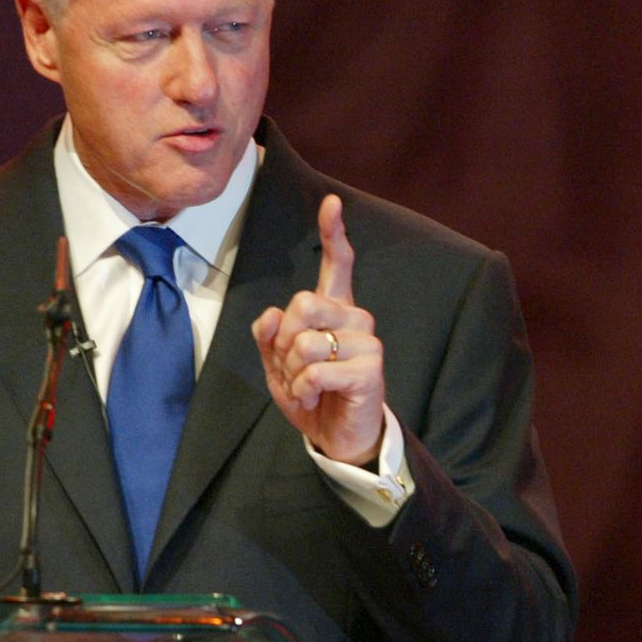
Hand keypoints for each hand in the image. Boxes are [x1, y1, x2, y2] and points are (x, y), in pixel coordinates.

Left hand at [251, 194, 385, 464]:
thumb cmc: (312, 397)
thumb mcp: (278, 367)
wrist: (338, 439)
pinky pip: (317, 369)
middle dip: (283, 342)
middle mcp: (355, 318)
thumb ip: (269, 338)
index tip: (332, 203)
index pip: (338, 265)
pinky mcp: (371, 369)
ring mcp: (367, 341)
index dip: (334, 232)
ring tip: (306, 386)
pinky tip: (315, 396)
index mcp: (334, 311)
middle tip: (293, 368)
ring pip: (306, 340)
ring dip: (292, 371)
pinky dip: (304, 388)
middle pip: (303, 303)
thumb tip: (271, 315)